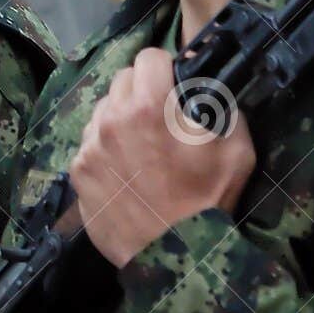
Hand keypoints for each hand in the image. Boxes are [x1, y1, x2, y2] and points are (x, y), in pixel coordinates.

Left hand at [69, 49, 255, 267]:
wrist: (176, 254)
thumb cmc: (208, 200)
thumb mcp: (236, 147)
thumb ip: (220, 107)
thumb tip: (206, 89)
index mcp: (150, 106)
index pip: (149, 58)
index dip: (165, 69)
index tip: (172, 85)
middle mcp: (111, 119)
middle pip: (121, 81)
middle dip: (141, 92)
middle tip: (158, 118)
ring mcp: (89, 146)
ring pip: (101, 112)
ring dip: (119, 120)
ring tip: (139, 148)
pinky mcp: (77, 172)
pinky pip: (89, 145)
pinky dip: (104, 150)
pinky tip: (124, 172)